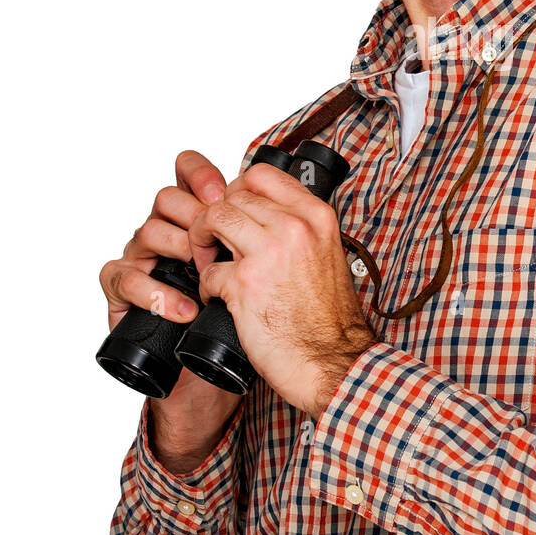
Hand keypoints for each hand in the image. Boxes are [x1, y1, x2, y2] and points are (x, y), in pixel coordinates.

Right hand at [99, 150, 241, 470]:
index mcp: (199, 220)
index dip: (201, 175)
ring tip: (206, 278)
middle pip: (166, 199)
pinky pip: (121, 277)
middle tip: (219, 238)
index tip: (223, 192)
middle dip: (195, 215)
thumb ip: (265, 236)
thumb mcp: (266, 275)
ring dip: (176, 249)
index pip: (186, 172)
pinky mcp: (123, 295)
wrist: (218, 376)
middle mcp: (168, 234)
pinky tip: (183, 310)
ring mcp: (142, 261)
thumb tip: (292, 203)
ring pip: (144, 232)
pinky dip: (153, 292)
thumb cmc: (247, 324)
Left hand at [189, 161, 376, 418]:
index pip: (260, 174)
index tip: (234, 212)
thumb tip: (262, 213)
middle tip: (214, 245)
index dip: (236, 190)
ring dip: (201, 244)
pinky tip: (218, 299)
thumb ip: (299, 228)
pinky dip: (206, 286)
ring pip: (212, 221)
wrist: (334, 360)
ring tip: (209, 265)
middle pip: (231, 197)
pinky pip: (207, 271)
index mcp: (315, 216)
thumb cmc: (329, 318)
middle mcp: (294, 227)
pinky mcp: (245, 285)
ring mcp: (269, 253)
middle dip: (214, 219)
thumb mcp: (326, 253)